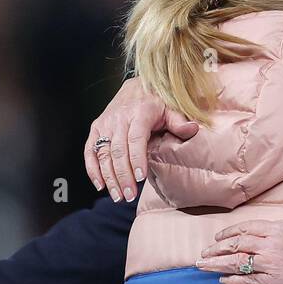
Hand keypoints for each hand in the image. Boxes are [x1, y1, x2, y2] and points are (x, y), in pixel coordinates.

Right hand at [84, 76, 199, 201]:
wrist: (136, 87)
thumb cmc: (156, 102)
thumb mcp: (171, 108)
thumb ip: (179, 121)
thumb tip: (192, 129)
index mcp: (139, 113)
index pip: (136, 138)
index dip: (137, 158)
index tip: (140, 177)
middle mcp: (119, 118)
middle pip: (118, 151)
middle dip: (122, 175)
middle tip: (129, 195)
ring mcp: (105, 124)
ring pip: (103, 154)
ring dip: (109, 177)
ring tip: (118, 196)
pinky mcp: (96, 129)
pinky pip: (90, 151)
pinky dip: (93, 169)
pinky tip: (100, 185)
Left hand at [196, 220, 282, 283]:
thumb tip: (274, 231)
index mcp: (278, 229)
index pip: (244, 229)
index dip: (228, 234)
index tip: (218, 238)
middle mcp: (270, 245)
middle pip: (234, 245)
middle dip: (215, 250)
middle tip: (202, 255)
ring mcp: (271, 265)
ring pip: (236, 263)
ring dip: (217, 265)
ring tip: (203, 267)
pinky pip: (248, 283)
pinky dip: (233, 281)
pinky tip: (224, 281)